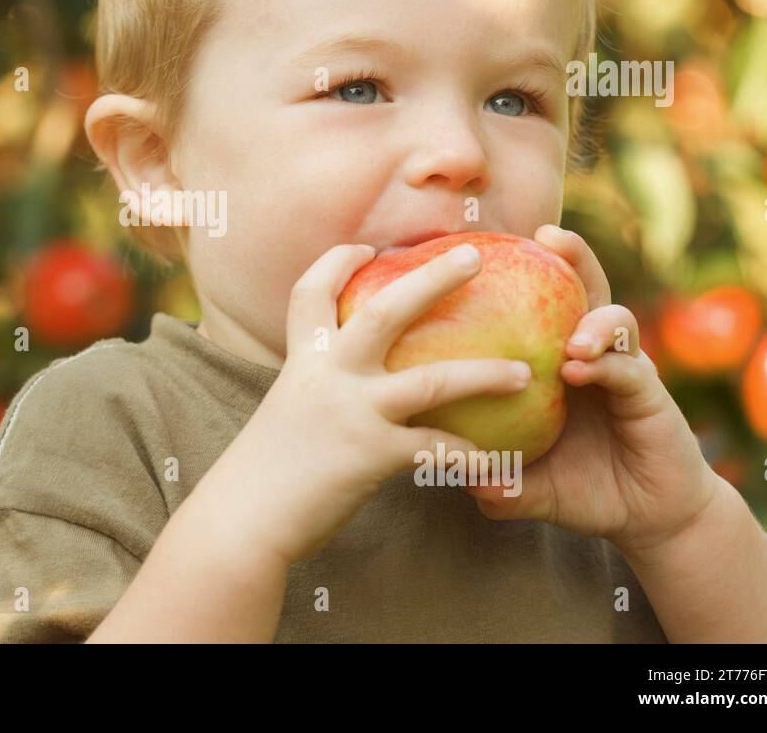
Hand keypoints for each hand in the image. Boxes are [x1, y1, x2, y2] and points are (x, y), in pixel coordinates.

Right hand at [207, 242, 530, 567]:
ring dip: (484, 374)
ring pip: (432, 381)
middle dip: (433, 278)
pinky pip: (435, 450)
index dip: (337, 261)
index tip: (365, 246)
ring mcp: (351, 412)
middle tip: (473, 254)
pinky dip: (468, 456)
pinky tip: (494, 462)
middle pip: (385, 310)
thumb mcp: (283, 413)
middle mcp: (327, 375)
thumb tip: (341, 388)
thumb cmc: (262, 473)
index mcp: (302, 361)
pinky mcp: (371, 455)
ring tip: (524, 372)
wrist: (242, 520)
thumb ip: (314, 392)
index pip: (312, 292)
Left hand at [466, 225, 721, 553]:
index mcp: (555, 362)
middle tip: (546, 235)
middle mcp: (589, 354)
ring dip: (592, 319)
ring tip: (569, 339)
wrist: (648, 516)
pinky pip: (630, 368)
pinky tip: (581, 367)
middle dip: (571, 255)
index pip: (540, 304)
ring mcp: (622, 369)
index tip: (486, 247)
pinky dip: (606, 364)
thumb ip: (498, 482)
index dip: (519, 272)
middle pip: (584, 289)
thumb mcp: (529, 487)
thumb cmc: (584, 489)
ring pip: (614, 318)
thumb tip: (459, 480)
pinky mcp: (650, 393)